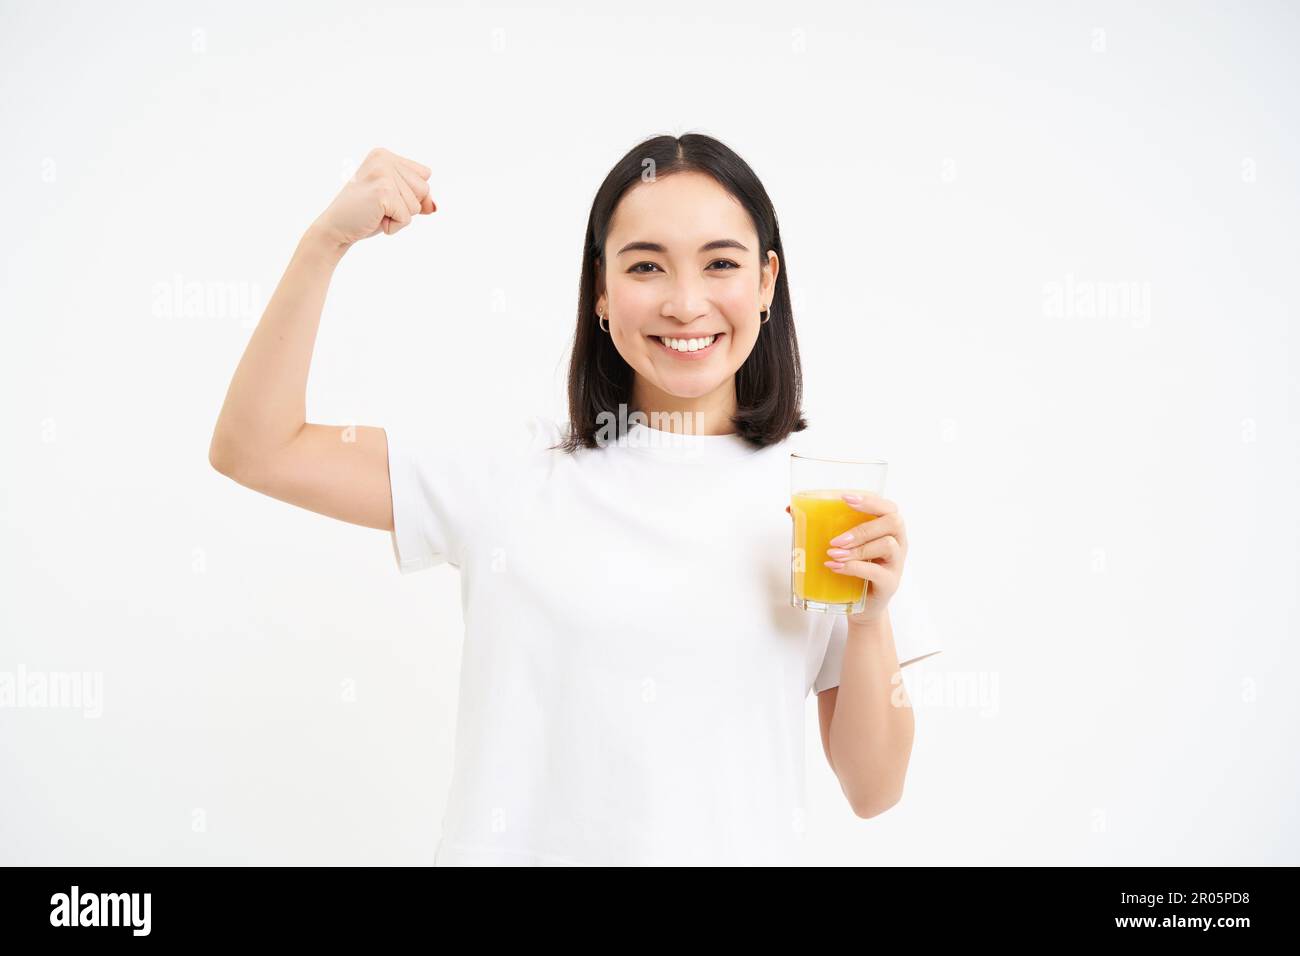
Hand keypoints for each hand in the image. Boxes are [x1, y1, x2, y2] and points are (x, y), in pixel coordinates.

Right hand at [311, 147, 435, 247]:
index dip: (410, 194)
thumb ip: (418, 197)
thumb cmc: (365, 213)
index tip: (384, 196)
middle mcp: (384, 159)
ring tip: (376, 212)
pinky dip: (394, 226)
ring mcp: (383, 174)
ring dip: (399, 217)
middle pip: (424, 189)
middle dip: (406, 206)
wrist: (335, 227)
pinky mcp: (383, 192)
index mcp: (384, 155)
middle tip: (379, 206)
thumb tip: (434, 206)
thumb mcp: (394, 199)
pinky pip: (407, 218)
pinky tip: (375, 219)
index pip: (424, 175)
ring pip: (417, 205)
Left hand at [810, 492, 907, 626]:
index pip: (887, 506)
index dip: (869, 500)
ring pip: (886, 545)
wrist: (864, 605)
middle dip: (862, 528)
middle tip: (836, 539)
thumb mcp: (842, 544)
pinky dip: (854, 567)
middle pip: (892, 522)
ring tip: (834, 554)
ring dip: (857, 548)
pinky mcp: (890, 582)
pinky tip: (837, 567)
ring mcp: (896, 563)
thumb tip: (790, 509)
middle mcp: (898, 541)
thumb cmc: (853, 567)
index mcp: (887, 527)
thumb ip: (822, 526)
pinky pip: (877, 572)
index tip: (845, 499)